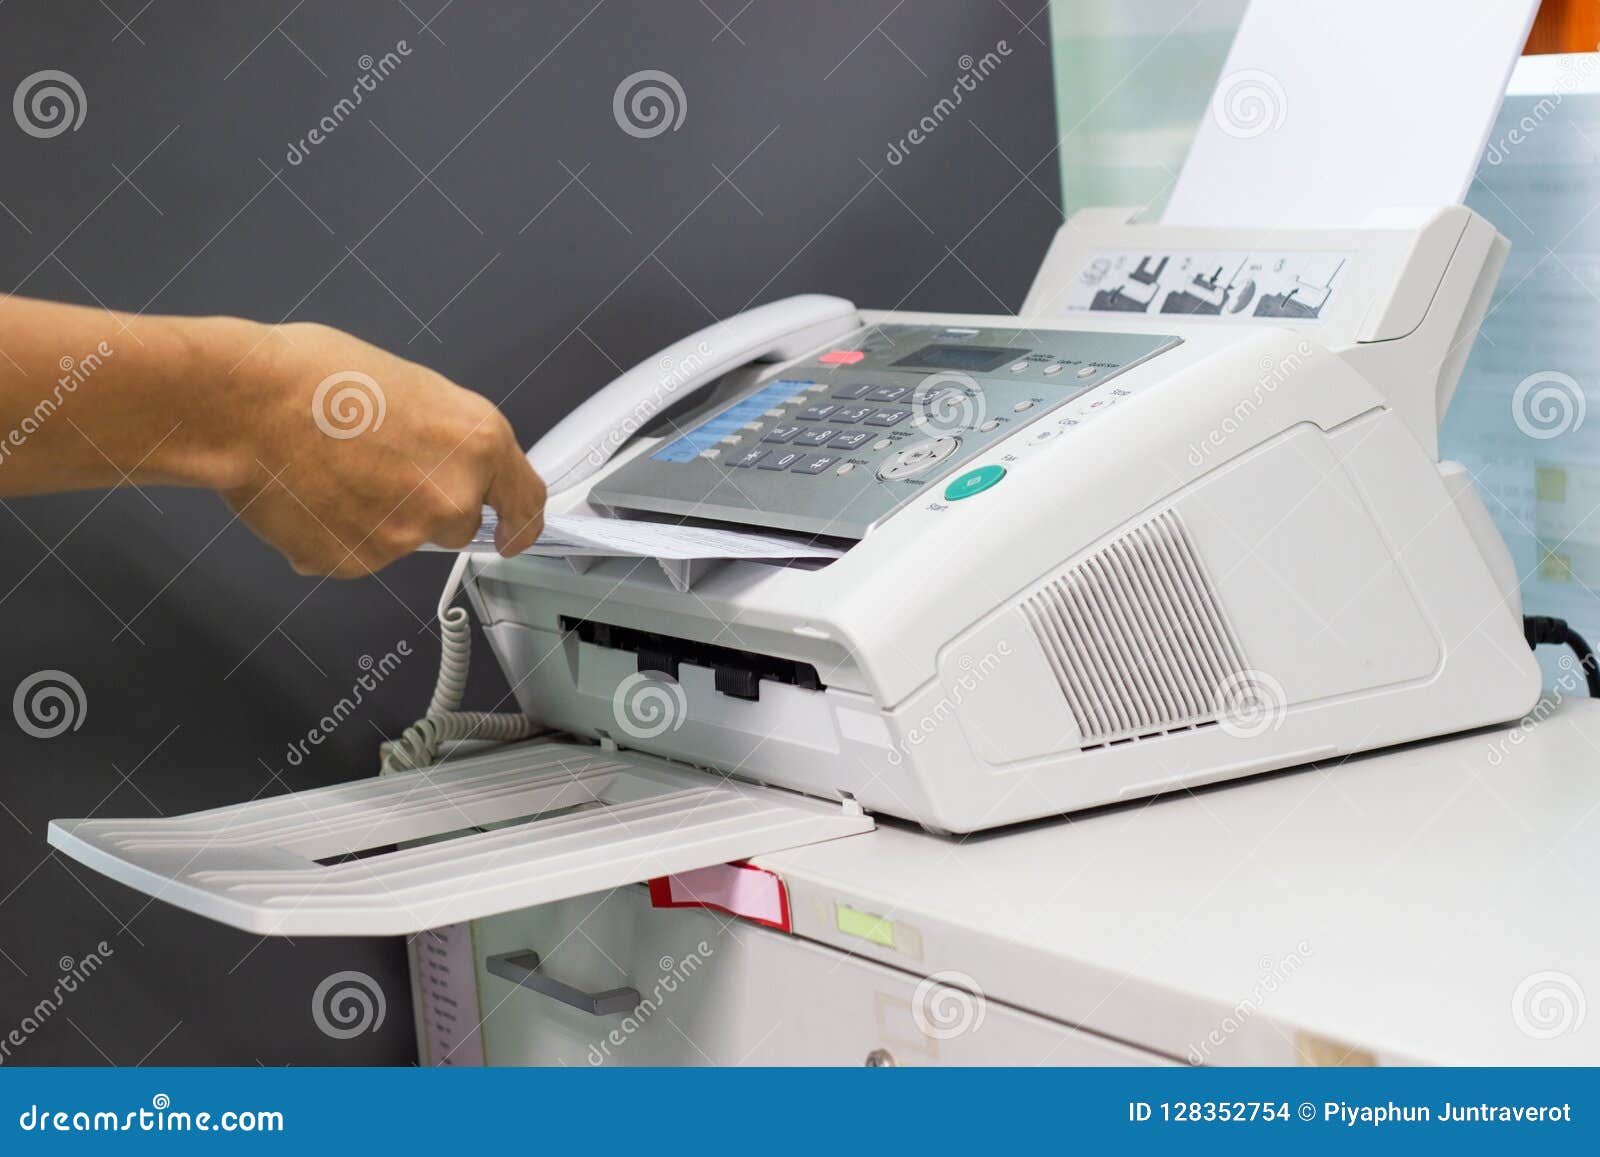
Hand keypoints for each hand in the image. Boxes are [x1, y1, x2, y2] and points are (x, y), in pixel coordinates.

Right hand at [216, 322, 544, 576]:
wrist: (247, 405)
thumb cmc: (315, 378)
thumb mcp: (414, 388)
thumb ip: (447, 438)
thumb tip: (447, 461)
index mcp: (478, 443)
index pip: (526, 502)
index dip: (522, 523)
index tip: (515, 535)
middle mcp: (453, 496)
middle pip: (458, 523)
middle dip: (427, 506)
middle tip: (379, 467)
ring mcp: (406, 536)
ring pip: (403, 538)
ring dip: (377, 517)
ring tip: (333, 469)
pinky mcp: (358, 562)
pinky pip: (356, 553)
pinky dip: (337, 532)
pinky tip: (312, 493)